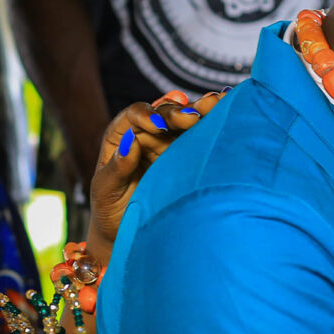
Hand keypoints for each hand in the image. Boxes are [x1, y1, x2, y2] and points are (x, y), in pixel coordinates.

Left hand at [85, 91, 224, 263]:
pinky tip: (227, 110)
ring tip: (218, 102)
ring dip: (202, 111)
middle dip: (179, 113)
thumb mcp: (106, 190)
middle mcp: (147, 134)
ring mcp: (170, 144)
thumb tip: (131, 142)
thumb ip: (117, 167)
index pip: (133, 116)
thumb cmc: (111, 210)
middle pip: (164, 114)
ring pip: (186, 121)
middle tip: (193, 117)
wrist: (131, 231)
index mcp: (121, 136)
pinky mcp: (189, 155)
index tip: (157, 125)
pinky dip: (214, 123)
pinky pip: (201, 136)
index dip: (146, 116)